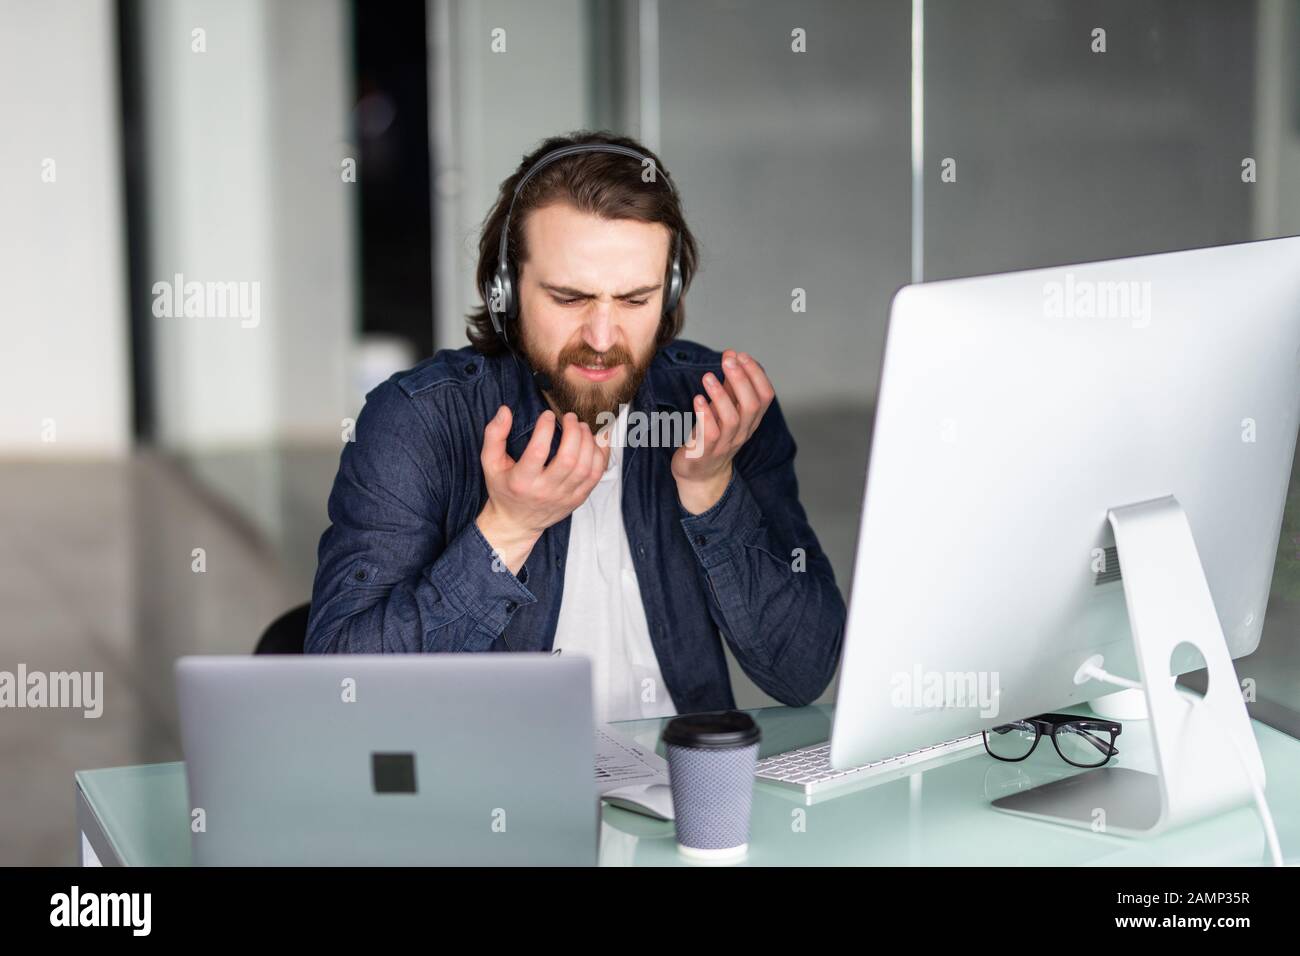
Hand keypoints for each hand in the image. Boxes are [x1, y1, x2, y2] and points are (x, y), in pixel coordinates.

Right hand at [477, 406, 608, 572]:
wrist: (517, 523)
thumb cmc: (504, 488)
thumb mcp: (490, 463)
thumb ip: (494, 435)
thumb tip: (505, 411)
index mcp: (522, 481)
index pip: (538, 452)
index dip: (545, 429)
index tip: (547, 415)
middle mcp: (545, 491)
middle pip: (568, 459)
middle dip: (573, 432)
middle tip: (570, 417)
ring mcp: (564, 497)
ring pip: (586, 468)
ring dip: (588, 442)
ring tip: (582, 427)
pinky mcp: (578, 499)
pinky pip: (596, 476)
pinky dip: (601, 455)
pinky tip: (596, 440)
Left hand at [672, 349, 774, 513]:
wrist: (699, 474)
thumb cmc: (712, 436)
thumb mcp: (725, 408)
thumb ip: (729, 383)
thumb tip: (732, 353)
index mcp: (751, 420)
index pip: (765, 396)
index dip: (756, 374)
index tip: (741, 356)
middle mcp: (742, 432)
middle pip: (752, 405)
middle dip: (741, 379)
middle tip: (728, 360)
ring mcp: (725, 444)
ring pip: (732, 419)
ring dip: (720, 395)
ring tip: (708, 377)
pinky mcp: (705, 452)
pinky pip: (710, 433)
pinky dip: (705, 415)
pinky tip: (697, 399)